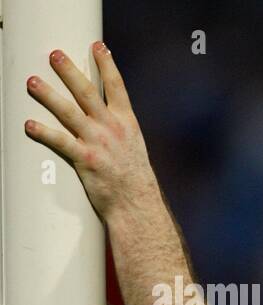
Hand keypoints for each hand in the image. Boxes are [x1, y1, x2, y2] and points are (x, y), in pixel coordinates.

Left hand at [24, 43, 158, 223]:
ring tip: (32, 82)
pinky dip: (44, 132)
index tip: (97, 46)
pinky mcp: (87, 160)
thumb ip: (117, 130)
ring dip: (49, 95)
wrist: (139, 205)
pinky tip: (29, 125)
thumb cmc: (135, 180)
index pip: (117, 87)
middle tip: (54, 55)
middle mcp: (113, 128)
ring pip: (69, 112)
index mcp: (127, 123)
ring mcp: (99, 143)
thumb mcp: (133, 148)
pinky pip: (61, 142)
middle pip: (87, 92)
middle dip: (70, 71)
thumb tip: (102, 117)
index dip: (107, 64)